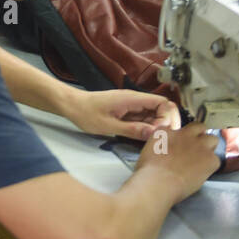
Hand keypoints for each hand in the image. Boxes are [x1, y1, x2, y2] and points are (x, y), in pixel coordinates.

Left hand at [64, 88, 180, 141]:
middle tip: (159, 139)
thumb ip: (132, 130)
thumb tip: (153, 133)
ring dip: (155, 127)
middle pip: (161, 109)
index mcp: (132, 99)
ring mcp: (131, 105)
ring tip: (151, 140)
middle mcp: (134, 100)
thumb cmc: (86, 113)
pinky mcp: (126, 111)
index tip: (162, 132)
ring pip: (153, 114)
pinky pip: (142, 117)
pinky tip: (142, 136)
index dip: (167, 117)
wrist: (71, 105)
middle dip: (164, 123)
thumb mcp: (108, 126)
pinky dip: (146, 127)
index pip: (163, 103)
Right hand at [134, 121, 220, 202]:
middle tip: (195, 148)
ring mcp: (200, 145)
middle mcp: (185, 134)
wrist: (158, 182)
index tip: (180, 145)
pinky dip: (210, 166)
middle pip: (199, 127)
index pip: (179, 128)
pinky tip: (201, 173)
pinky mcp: (210, 159)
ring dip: (209, 147)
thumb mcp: (149, 150)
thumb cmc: (149, 172)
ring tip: (202, 160)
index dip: (181, 137)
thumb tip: (167, 148)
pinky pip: (216, 159)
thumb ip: (161, 143)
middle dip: (199, 135)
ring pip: (213, 139)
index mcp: (166, 131)